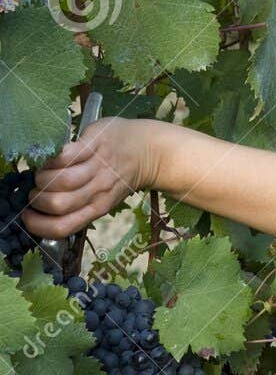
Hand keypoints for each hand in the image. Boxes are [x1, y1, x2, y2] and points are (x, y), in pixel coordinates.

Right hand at [22, 117, 155, 240]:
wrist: (147, 151)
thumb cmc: (120, 175)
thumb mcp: (104, 198)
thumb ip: (81, 206)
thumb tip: (49, 211)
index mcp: (96, 210)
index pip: (62, 228)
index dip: (38, 225)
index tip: (28, 217)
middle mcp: (97, 194)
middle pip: (58, 205)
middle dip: (38, 199)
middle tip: (36, 191)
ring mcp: (96, 170)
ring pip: (61, 181)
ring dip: (42, 178)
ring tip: (41, 175)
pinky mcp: (93, 147)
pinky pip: (66, 155)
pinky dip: (53, 158)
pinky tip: (52, 158)